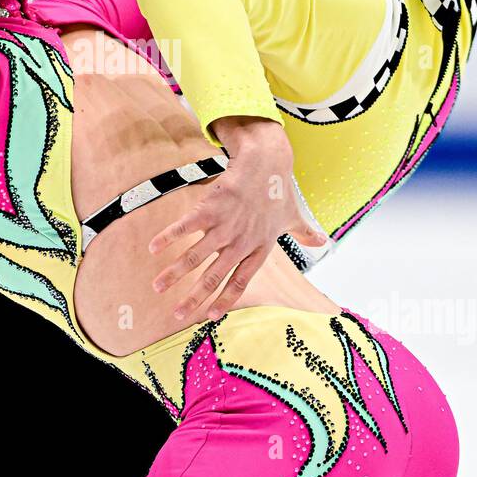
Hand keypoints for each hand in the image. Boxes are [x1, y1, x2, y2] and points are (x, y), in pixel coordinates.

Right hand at [150, 118, 328, 323]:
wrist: (266, 160)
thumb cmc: (279, 189)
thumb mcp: (293, 216)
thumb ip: (304, 232)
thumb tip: (322, 241)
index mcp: (258, 249)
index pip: (240, 281)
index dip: (225, 300)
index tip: (209, 316)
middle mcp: (240, 243)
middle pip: (214, 276)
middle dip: (193, 297)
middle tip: (177, 314)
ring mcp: (225, 227)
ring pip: (195, 257)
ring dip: (174, 273)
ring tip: (157, 286)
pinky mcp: (211, 208)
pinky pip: (186, 227)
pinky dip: (169, 237)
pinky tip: (154, 247)